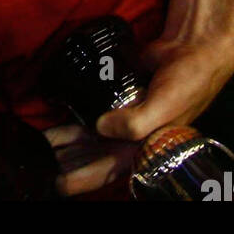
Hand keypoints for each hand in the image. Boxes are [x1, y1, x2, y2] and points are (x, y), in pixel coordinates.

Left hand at [45, 31, 233, 195]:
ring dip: (68, 141)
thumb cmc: (188, 84)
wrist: (191, 50)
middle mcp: (134, 136)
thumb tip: (101, 127)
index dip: (85, 178)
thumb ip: (137, 122)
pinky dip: (78, 117)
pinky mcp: (117, 96)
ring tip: (43, 143)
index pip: (112, 170)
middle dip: (70, 161)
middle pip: (96, 155)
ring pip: (92, 136)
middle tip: (41, 163)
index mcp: (147, 148)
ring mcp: (124, 116)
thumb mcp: (166, 108)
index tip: (60, 183)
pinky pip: (93, 110)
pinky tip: (59, 118)